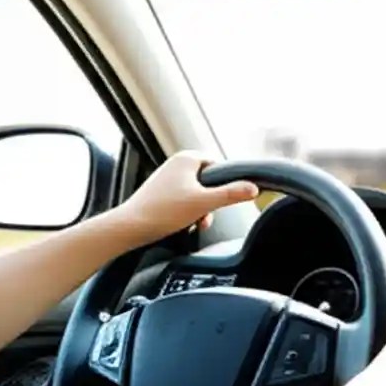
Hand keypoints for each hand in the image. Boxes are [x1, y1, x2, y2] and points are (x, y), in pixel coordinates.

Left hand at [116, 151, 258, 242]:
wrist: (131, 227)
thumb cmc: (164, 211)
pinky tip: (183, 224)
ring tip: (194, 222)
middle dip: (211, 200)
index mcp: (186, 158)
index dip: (224, 183)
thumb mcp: (204, 203)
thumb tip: (254, 188)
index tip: (224, 198)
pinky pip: (184, 200)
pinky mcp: (160, 193)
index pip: (218, 165)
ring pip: (196, 193)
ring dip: (200, 209)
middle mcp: (176, 164)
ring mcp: (167, 178)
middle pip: (208, 181)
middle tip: (207, 214)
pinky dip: (188, 212)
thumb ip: (231, 194)